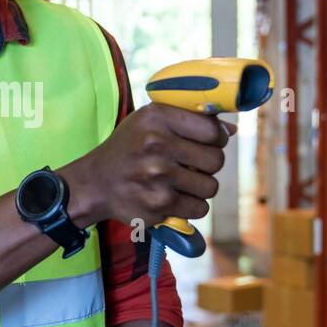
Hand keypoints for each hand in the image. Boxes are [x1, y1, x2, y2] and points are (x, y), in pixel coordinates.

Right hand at [62, 103, 230, 227]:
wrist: (95, 183)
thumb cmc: (129, 148)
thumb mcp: (150, 121)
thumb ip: (189, 120)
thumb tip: (231, 130)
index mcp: (157, 117)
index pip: (212, 130)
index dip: (215, 139)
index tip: (206, 143)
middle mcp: (156, 145)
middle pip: (216, 160)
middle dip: (208, 166)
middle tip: (190, 165)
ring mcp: (157, 177)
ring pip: (210, 187)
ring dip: (200, 188)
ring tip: (179, 182)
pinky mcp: (158, 205)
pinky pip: (199, 208)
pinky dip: (191, 206)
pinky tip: (172, 197)